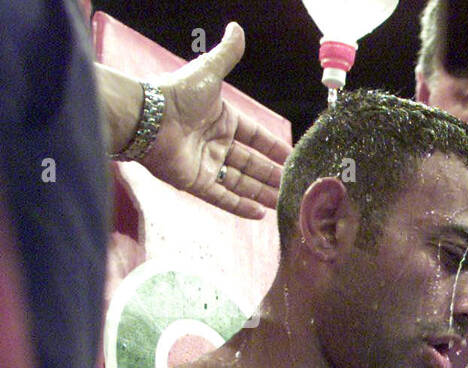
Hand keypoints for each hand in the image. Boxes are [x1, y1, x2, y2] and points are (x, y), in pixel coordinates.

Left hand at [143, 23, 288, 218]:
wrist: (147, 117)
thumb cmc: (177, 94)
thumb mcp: (209, 71)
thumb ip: (226, 54)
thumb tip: (237, 28)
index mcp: (223, 120)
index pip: (255, 137)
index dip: (274, 147)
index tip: (292, 158)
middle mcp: (216, 144)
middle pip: (251, 163)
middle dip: (272, 175)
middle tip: (294, 186)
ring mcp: (206, 164)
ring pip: (241, 182)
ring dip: (262, 193)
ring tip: (284, 204)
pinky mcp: (196, 182)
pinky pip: (223, 197)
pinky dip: (240, 207)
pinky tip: (260, 214)